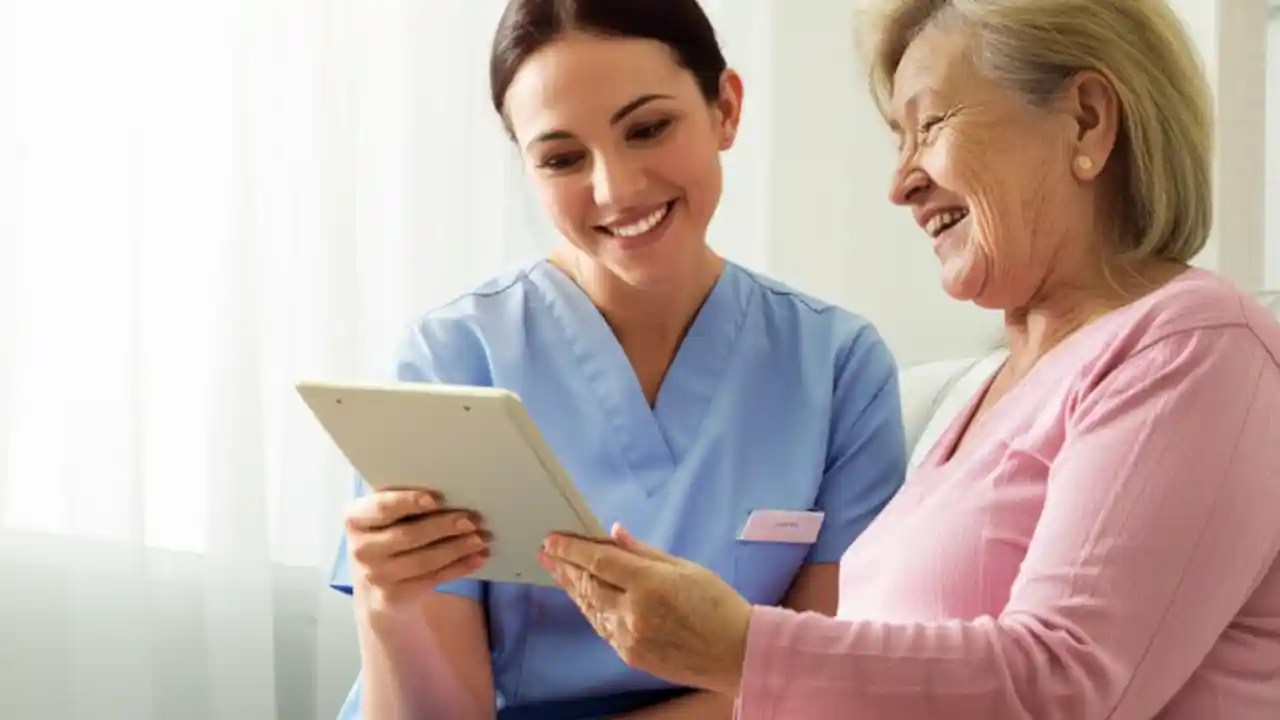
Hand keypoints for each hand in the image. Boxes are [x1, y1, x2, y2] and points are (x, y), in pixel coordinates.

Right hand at [344, 488, 489, 613]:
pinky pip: (431, 579)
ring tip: (482, 538)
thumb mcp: (389, 516)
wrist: (377, 582)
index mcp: (356, 518)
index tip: (436, 498)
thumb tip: (455, 494)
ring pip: (423, 561)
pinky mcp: (392, 597)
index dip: (408, 502)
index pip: (381, 508)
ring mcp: (375, 576)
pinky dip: (459, 567)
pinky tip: (478, 557)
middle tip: (472, 519)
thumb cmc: (391, 534)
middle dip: (443, 526)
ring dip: (457, 548)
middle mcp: (361, 549)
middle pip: (407, 536)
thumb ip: (409, 503)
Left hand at [540, 524, 751, 695]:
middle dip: (565, 567)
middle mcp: (633, 612)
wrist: (736, 654)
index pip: (600, 562)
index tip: (553, 539)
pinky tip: (582, 598)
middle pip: (588, 586)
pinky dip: (590, 609)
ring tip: (557, 572)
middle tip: (546, 553)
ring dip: (572, 589)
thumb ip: (645, 553)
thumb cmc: (718, 605)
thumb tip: (614, 534)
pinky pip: (602, 627)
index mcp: (650, 585)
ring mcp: (629, 637)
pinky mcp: (630, 655)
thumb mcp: (685, 568)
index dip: (573, 549)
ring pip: (590, 609)